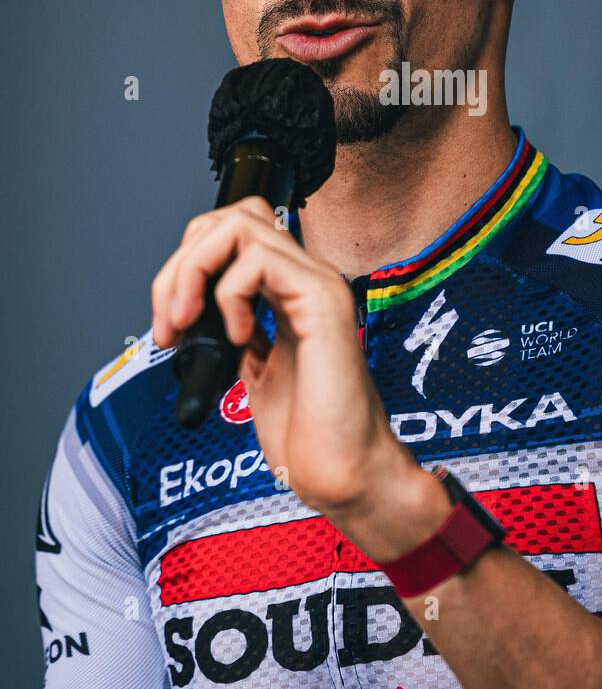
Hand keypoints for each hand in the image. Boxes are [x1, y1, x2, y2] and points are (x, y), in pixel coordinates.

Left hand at [150, 196, 420, 529]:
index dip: (188, 263)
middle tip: (170, 318)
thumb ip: (240, 336)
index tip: (170, 319)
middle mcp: (307, 279)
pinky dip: (229, 294)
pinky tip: (237, 338)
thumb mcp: (257, 372)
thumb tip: (197, 317)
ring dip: (194, 272)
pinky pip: (259, 261)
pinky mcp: (322, 301)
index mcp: (292, 293)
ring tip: (187, 322)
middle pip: (232, 216)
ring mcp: (318, 284)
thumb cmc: (311, 435)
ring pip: (241, 225)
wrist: (344, 472)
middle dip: (182, 262)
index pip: (234, 232)